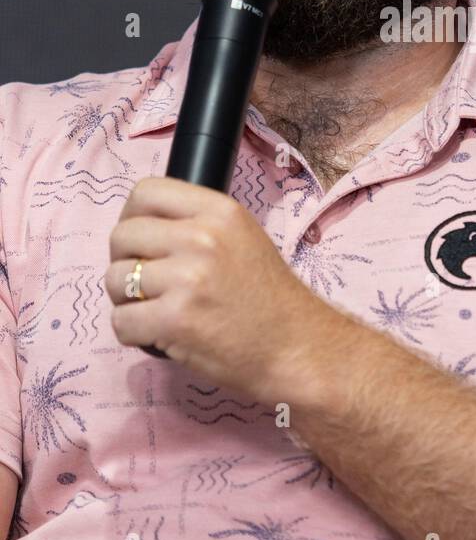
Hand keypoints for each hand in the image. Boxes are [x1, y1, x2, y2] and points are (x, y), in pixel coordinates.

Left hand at [104, 176, 323, 406]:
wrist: (296, 347)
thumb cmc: (267, 299)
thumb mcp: (243, 238)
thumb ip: (198, 224)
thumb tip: (141, 225)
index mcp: (220, 211)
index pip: (146, 192)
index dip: (132, 217)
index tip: (140, 241)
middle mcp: (202, 237)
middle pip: (122, 235)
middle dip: (123, 261)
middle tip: (144, 283)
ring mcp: (188, 278)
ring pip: (115, 278)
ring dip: (125, 299)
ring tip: (153, 310)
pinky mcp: (176, 320)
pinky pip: (120, 320)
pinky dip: (132, 332)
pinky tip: (157, 335)